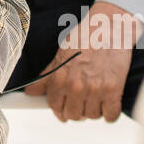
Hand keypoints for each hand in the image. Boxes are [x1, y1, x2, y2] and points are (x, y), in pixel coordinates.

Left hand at [25, 0, 136, 121]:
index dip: (59, 109)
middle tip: (82, 100)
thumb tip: (30, 92)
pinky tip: (108, 102)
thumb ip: (47, 76)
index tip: (64, 108)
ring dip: (93, 110)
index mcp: (60, 77)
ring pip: (91, 116)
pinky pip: (110, 116)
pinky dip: (110, 112)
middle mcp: (76, 86)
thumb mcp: (61, 54)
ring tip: (96, 95)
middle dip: (76, 110)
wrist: (110, 27)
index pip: (54, 105)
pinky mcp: (113, 90)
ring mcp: (95, 89)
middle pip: (73, 115)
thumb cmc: (85, 38)